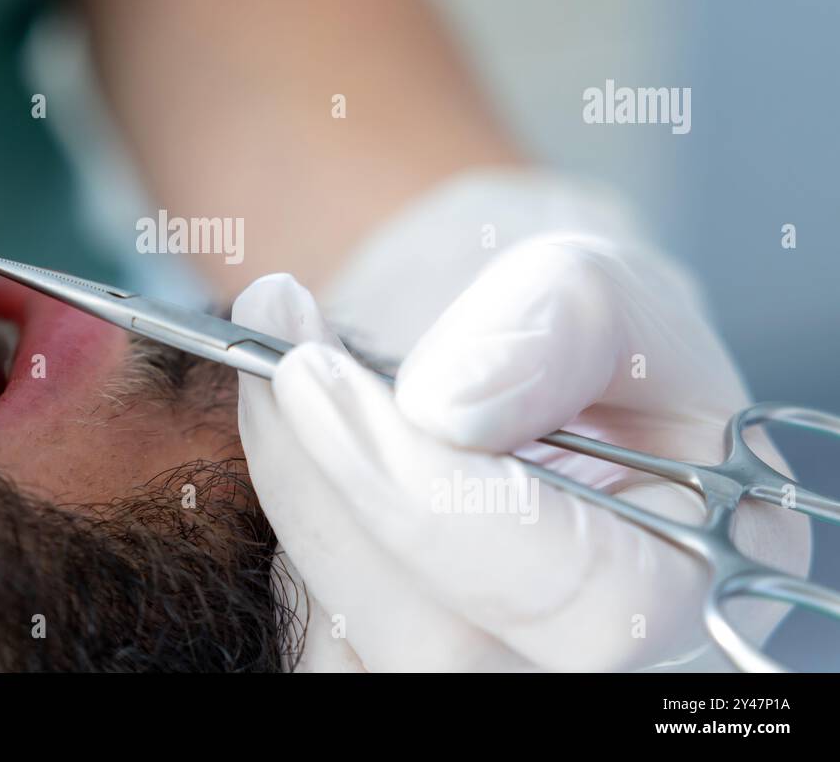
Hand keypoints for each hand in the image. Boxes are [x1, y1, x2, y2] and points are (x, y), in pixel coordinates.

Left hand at [232, 234, 809, 670]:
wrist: (529, 384)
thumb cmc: (587, 343)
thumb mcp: (601, 293)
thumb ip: (556, 326)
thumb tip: (445, 406)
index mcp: (699, 586)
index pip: (581, 598)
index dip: (433, 495)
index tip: (318, 375)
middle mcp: (597, 668)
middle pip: (443, 647)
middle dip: (335, 492)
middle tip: (278, 358)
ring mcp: (495, 679)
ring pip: (359, 651)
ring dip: (297, 498)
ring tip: (274, 365)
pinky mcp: (400, 668)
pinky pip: (323, 644)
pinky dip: (293, 528)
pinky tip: (287, 430)